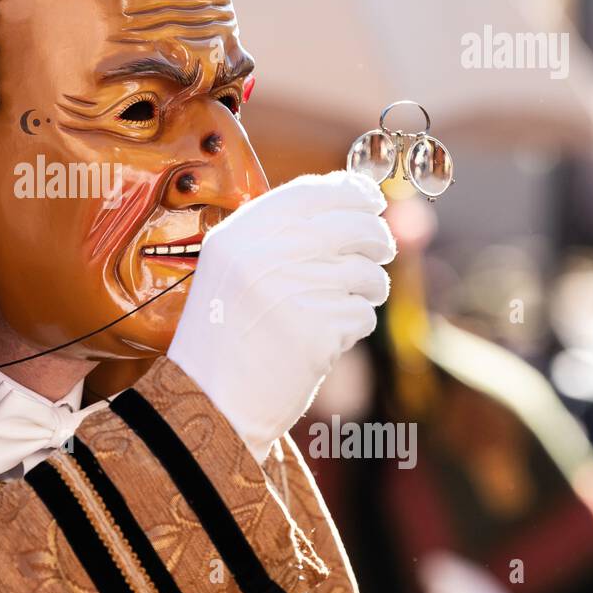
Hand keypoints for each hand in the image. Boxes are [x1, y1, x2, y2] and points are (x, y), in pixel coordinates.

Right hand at [166, 170, 395, 461]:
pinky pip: (362, 314)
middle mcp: (263, 256)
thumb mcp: (234, 268)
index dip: (351, 192)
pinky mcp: (317, 330)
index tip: (372, 200)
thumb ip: (282, 233)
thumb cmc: (228, 333)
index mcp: (238, 235)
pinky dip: (354, 325)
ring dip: (368, 287)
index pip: (311, 192)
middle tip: (380, 250)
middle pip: (350, 226)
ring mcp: (291, 291)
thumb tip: (357, 199)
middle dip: (376, 237)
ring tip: (344, 303)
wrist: (212, 400)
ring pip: (366, 271)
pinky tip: (327, 337)